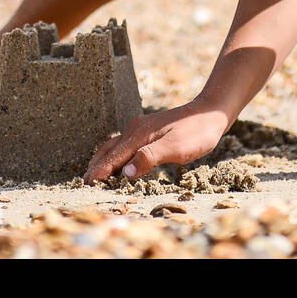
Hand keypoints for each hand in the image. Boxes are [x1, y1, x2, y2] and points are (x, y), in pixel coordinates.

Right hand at [83, 100, 230, 183]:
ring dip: (104, 159)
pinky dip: (115, 154)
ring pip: (116, 145)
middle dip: (96, 166)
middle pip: (109, 149)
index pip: (114, 157)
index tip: (87, 185)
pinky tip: (119, 161)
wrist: (210, 112)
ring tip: (95, 172)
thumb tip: (125, 172)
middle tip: (86, 182)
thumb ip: (149, 158)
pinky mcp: (149, 130)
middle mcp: (136, 129)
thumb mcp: (176, 148)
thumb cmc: (196, 133)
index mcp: (139, 135)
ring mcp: (142, 128)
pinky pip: (125, 144)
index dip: (100, 172)